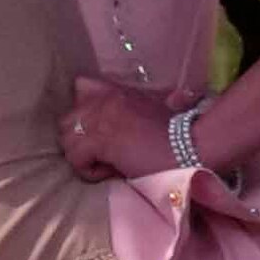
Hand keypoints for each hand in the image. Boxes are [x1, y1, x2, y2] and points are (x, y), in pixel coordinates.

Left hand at [60, 75, 187, 182]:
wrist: (192, 147)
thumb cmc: (178, 137)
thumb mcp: (154, 110)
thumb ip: (134, 111)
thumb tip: (131, 117)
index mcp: (118, 92)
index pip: (81, 87)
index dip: (82, 115)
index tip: (97, 135)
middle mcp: (105, 100)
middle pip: (66, 120)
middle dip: (79, 141)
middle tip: (100, 156)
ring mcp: (102, 118)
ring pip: (67, 141)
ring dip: (84, 159)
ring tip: (106, 166)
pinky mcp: (102, 140)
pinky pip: (76, 159)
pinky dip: (90, 172)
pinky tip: (111, 173)